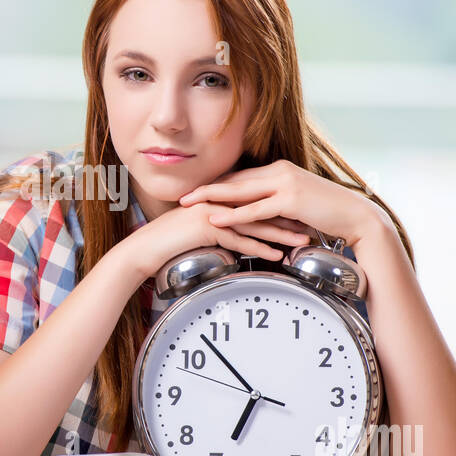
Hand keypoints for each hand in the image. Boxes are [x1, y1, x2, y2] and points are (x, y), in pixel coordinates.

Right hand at [120, 197, 310, 281]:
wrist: (144, 249)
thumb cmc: (168, 243)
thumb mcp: (199, 233)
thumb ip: (219, 231)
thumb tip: (238, 239)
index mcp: (216, 199)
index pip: (254, 202)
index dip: (278, 208)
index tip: (300, 215)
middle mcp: (216, 202)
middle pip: (259, 209)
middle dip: (287, 217)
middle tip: (311, 225)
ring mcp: (211, 213)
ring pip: (254, 223)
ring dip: (280, 233)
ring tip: (301, 241)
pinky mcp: (206, 229)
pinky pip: (239, 240)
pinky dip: (259, 248)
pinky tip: (276, 255)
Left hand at [178, 159, 381, 248]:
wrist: (355, 216)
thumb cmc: (328, 213)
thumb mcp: (298, 203)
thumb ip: (277, 203)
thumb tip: (260, 213)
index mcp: (279, 170)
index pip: (241, 176)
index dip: (217, 183)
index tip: (196, 189)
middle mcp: (279, 171)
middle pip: (234, 179)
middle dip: (206, 188)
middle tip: (182, 195)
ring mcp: (284, 183)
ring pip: (239, 191)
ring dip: (211, 198)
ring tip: (189, 204)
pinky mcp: (290, 199)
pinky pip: (254, 209)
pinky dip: (233, 215)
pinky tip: (216, 219)